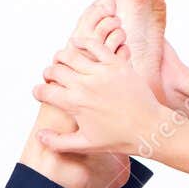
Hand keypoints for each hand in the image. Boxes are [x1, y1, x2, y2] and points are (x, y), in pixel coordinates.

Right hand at [32, 17, 167, 155]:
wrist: (150, 128)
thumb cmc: (119, 139)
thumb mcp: (87, 144)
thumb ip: (59, 142)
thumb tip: (39, 135)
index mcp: (75, 104)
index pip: (45, 92)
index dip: (38, 92)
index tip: (40, 93)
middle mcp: (85, 85)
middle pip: (55, 71)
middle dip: (48, 74)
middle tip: (51, 78)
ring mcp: (101, 72)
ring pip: (70, 55)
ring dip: (61, 58)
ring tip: (61, 62)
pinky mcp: (116, 64)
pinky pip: (95, 45)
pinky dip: (82, 42)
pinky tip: (77, 45)